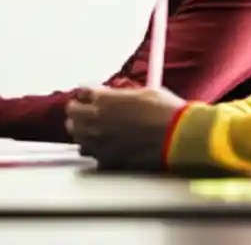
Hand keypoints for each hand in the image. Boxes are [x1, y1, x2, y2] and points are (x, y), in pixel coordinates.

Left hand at [65, 86, 185, 169]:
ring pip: (77, 136)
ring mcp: (99, 142)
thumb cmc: (167, 113)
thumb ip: (123, 95)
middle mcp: (96, 120)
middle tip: (88, 110)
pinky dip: (95, 149)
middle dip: (79, 110)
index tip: (91, 94)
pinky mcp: (107, 160)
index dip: (88, 92)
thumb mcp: (145, 92)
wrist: (178, 138)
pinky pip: (91, 154)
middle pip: (72, 113)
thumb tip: (116, 96)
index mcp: (104, 100)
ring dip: (84, 130)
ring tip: (94, 128)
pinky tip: (105, 146)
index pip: (82, 92)